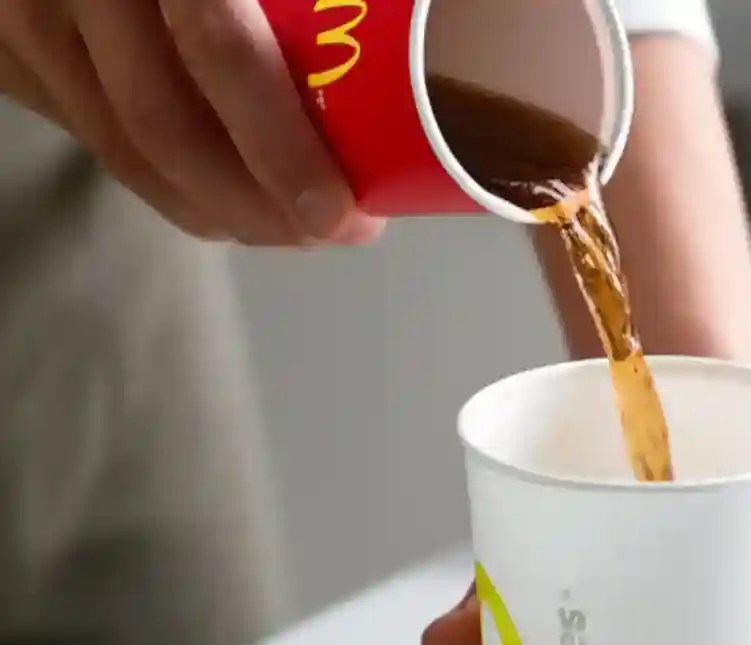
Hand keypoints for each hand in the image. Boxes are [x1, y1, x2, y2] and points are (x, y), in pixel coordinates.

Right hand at [0, 0, 382, 244]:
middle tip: (329, 231)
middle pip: (162, 125)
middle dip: (256, 205)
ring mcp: (22, 20)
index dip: (280, 147)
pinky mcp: (7, 53)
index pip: (220, 51)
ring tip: (288, 226)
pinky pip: (89, 134)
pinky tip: (221, 195)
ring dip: (212, 207)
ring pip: (119, 147)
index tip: (340, 210)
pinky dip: (163, 179)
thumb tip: (423, 14)